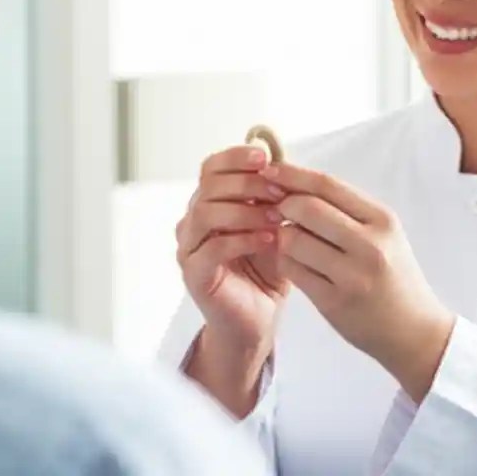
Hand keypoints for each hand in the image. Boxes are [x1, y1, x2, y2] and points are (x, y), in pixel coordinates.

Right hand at [176, 145, 291, 415]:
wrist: (258, 319)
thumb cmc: (266, 270)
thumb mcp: (275, 226)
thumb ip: (274, 197)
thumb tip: (287, 162)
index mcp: (210, 203)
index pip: (212, 167)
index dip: (236, 157)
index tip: (266, 157)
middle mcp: (193, 221)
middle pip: (209, 185)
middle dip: (247, 183)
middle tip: (279, 191)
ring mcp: (189, 248)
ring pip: (206, 213)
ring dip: (245, 210)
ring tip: (276, 217)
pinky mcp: (194, 274)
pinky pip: (212, 248)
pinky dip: (242, 239)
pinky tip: (269, 241)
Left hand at [261, 162, 456, 402]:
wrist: (414, 330)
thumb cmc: (394, 276)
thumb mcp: (384, 234)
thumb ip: (347, 210)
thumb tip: (296, 183)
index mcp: (382, 220)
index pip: (328, 185)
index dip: (293, 174)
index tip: (270, 169)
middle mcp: (370, 245)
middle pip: (306, 208)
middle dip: (282, 204)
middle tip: (274, 209)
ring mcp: (351, 275)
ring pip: (293, 239)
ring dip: (281, 236)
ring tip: (288, 240)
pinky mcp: (334, 301)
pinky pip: (292, 270)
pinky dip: (284, 261)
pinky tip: (292, 262)